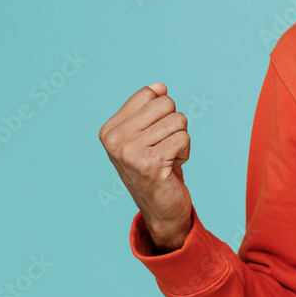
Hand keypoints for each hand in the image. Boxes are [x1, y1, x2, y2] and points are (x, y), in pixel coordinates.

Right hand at [99, 82, 192, 251]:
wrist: (160, 209)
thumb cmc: (155, 167)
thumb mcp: (147, 134)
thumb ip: (150, 108)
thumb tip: (160, 87)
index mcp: (109, 130)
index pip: (149, 94)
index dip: (161, 112)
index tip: (153, 135)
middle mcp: (114, 140)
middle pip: (166, 103)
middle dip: (174, 124)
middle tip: (164, 147)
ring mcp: (130, 152)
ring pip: (178, 120)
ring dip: (180, 140)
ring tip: (167, 158)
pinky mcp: (150, 163)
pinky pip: (184, 138)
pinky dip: (185, 152)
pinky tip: (172, 166)